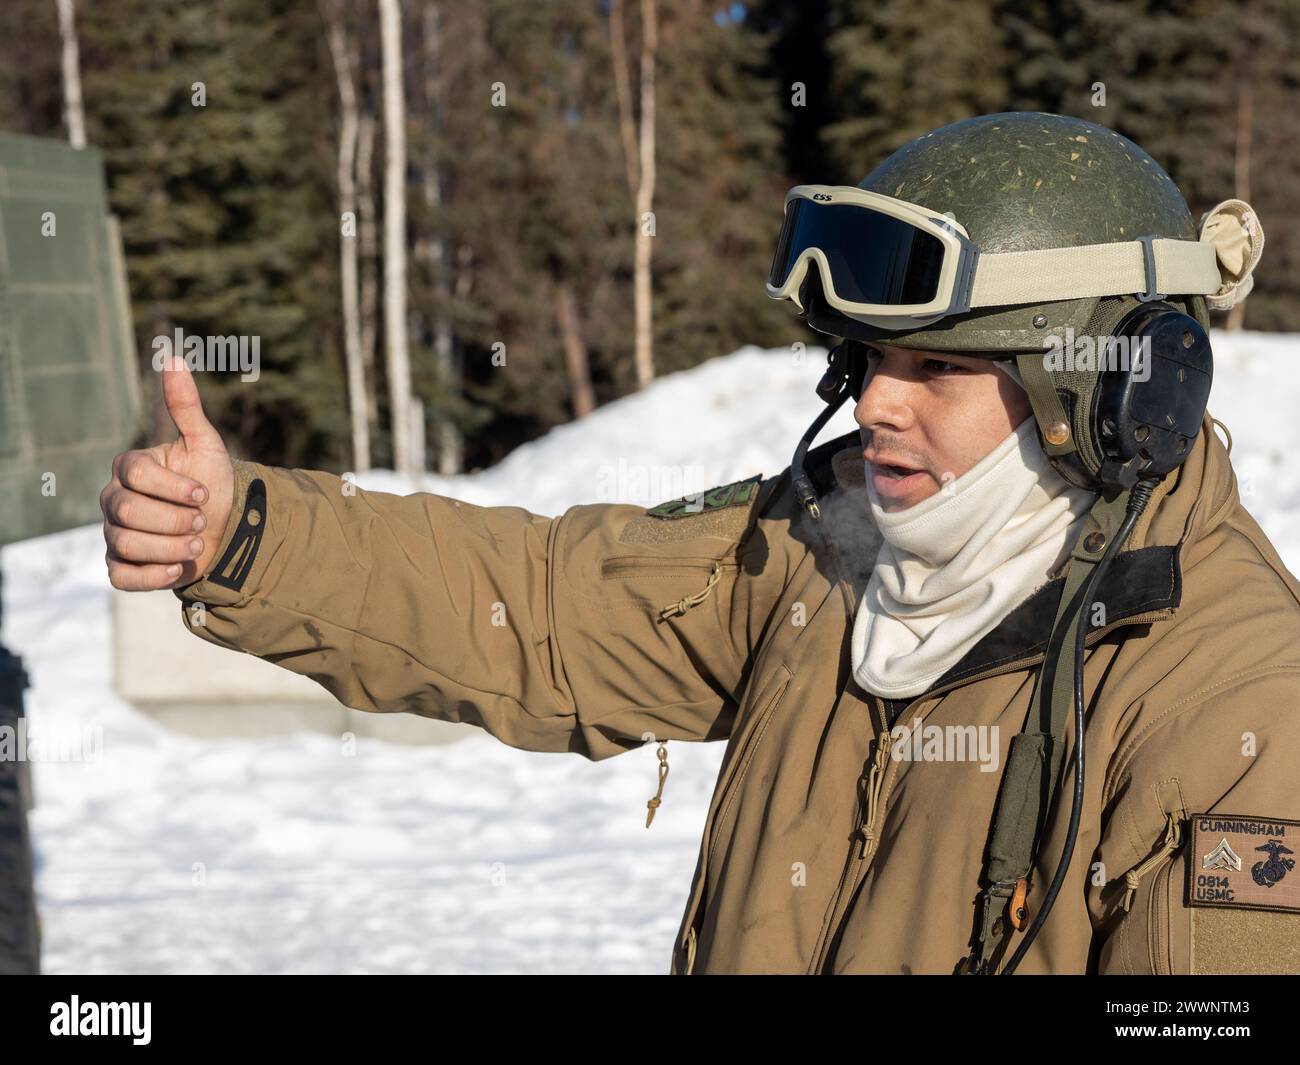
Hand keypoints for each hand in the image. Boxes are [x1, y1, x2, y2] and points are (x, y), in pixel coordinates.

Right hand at [101, 357, 235, 590]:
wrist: (224, 528)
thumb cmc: (211, 482)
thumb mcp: (205, 444)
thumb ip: (186, 406)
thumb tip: (172, 356)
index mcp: (129, 468)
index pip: (137, 474)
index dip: (174, 487)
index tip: (204, 495)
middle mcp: (114, 499)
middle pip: (129, 512)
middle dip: (174, 520)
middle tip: (203, 521)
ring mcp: (114, 533)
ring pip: (128, 543)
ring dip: (173, 546)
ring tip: (199, 541)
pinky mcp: (121, 565)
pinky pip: (122, 576)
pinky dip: (153, 575)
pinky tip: (180, 567)